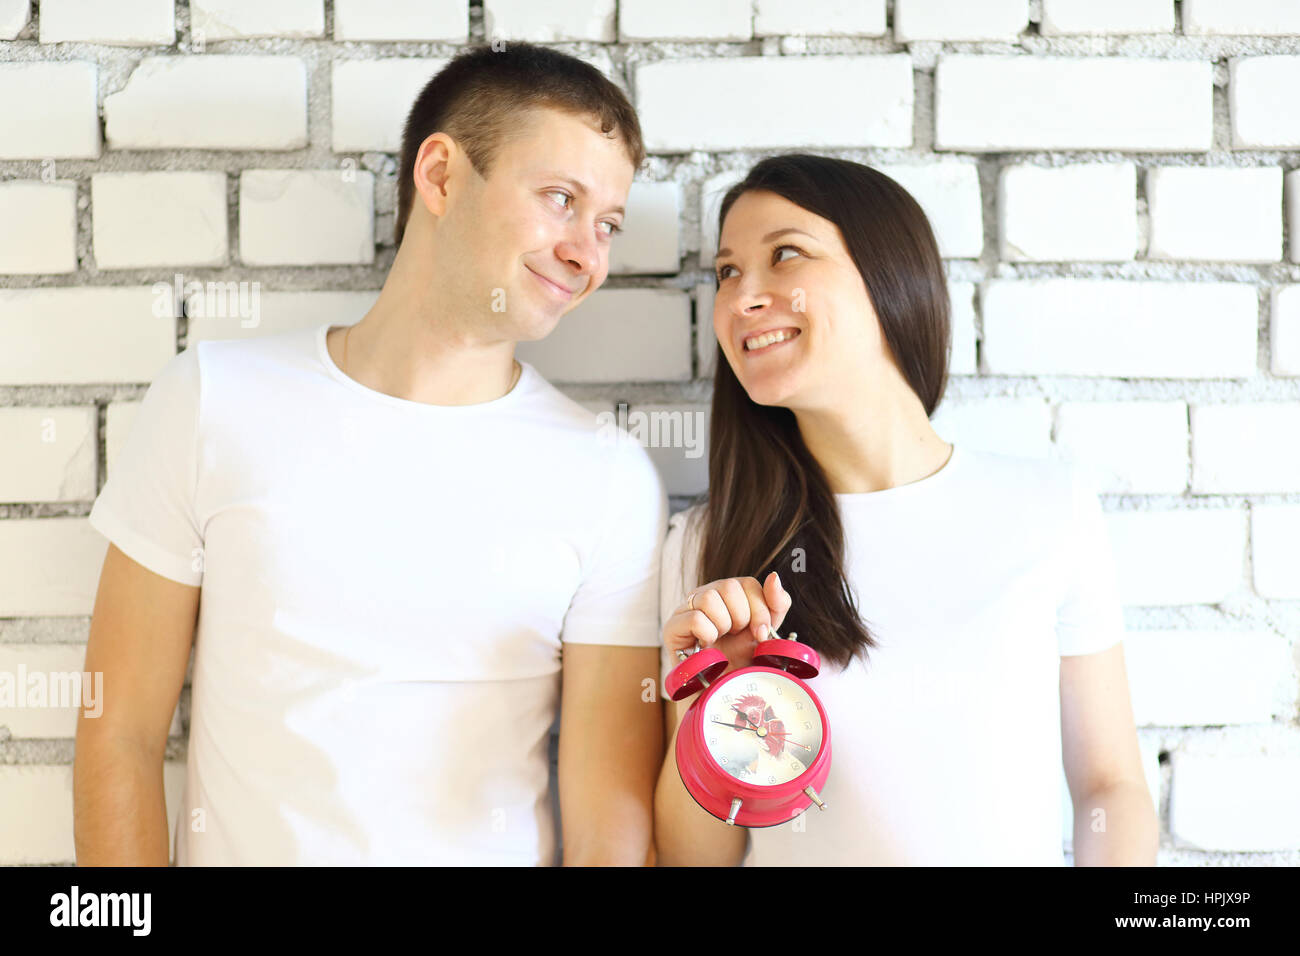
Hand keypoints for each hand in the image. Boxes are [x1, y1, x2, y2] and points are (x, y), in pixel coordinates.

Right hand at [663, 572, 791, 673]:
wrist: (725, 694)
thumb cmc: (743, 662)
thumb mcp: (768, 631)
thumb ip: (777, 603)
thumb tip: (774, 577)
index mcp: (728, 594)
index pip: (747, 583)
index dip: (759, 609)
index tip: (760, 633)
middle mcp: (705, 596)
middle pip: (729, 586)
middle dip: (742, 619)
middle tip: (736, 638)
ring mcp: (686, 610)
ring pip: (709, 598)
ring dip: (723, 626)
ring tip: (720, 642)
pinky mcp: (672, 629)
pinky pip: (695, 618)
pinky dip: (707, 635)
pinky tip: (707, 647)